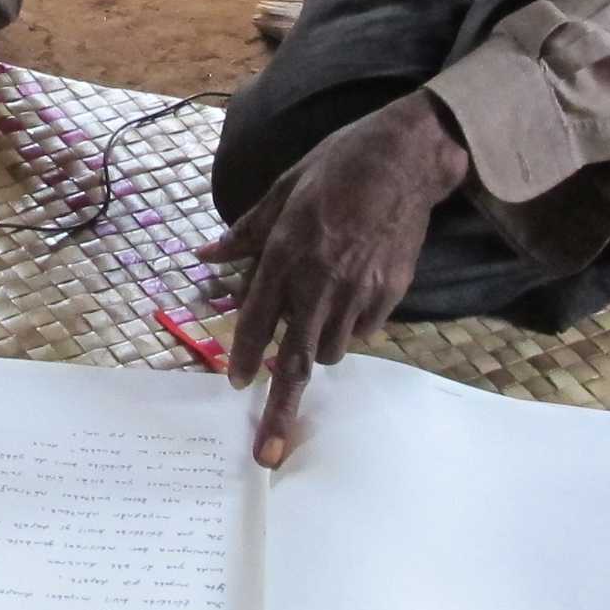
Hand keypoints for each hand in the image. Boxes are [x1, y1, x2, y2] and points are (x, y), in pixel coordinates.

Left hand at [200, 94, 468, 467]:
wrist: (405, 158)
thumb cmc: (337, 167)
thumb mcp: (281, 190)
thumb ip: (245, 234)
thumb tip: (205, 257)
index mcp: (286, 253)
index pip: (256, 320)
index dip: (242, 357)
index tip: (235, 385)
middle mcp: (320, 280)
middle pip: (295, 359)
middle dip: (281, 410)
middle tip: (270, 451)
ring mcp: (359, 290)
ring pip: (330, 350)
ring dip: (316, 347)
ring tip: (319, 312)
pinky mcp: (390, 293)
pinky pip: (363, 331)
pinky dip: (351, 326)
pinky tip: (352, 293)